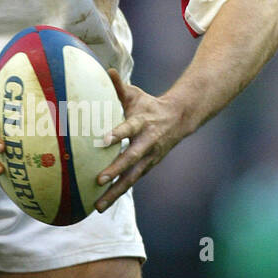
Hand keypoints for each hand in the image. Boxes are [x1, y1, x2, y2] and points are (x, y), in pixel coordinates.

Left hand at [94, 69, 187, 210]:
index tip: (103, 139)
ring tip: (98, 207)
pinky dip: (117, 194)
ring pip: (131, 178)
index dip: (117, 134)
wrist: (179, 120)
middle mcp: (147, 143)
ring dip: (115, 192)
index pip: (129, 128)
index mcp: (143, 123)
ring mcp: (148, 159)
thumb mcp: (136, 94)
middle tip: (98, 179)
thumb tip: (107, 70)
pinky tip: (101, 206)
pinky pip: (130, 183)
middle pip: (130, 159)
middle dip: (115, 170)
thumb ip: (119, 86)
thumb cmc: (149, 105)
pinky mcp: (146, 168)